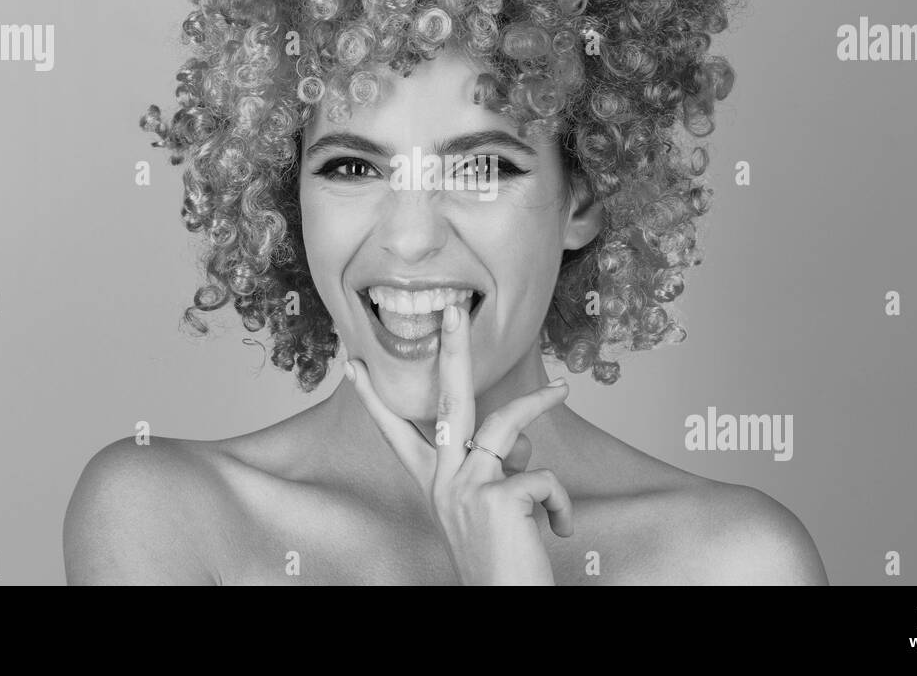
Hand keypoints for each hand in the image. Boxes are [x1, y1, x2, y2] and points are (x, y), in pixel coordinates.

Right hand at [344, 300, 573, 584]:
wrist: (505, 606)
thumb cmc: (503, 563)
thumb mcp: (491, 508)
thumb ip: (498, 469)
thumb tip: (520, 442)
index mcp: (436, 485)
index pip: (398, 433)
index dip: (375, 399)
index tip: (352, 365)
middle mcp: (443, 482)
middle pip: (446, 401)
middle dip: (451, 350)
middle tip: (453, 308)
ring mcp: (467, 488)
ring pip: (505, 423)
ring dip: (537, 403)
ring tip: (564, 389)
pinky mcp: (498, 499)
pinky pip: (543, 476)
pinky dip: (561, 504)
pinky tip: (560, 532)